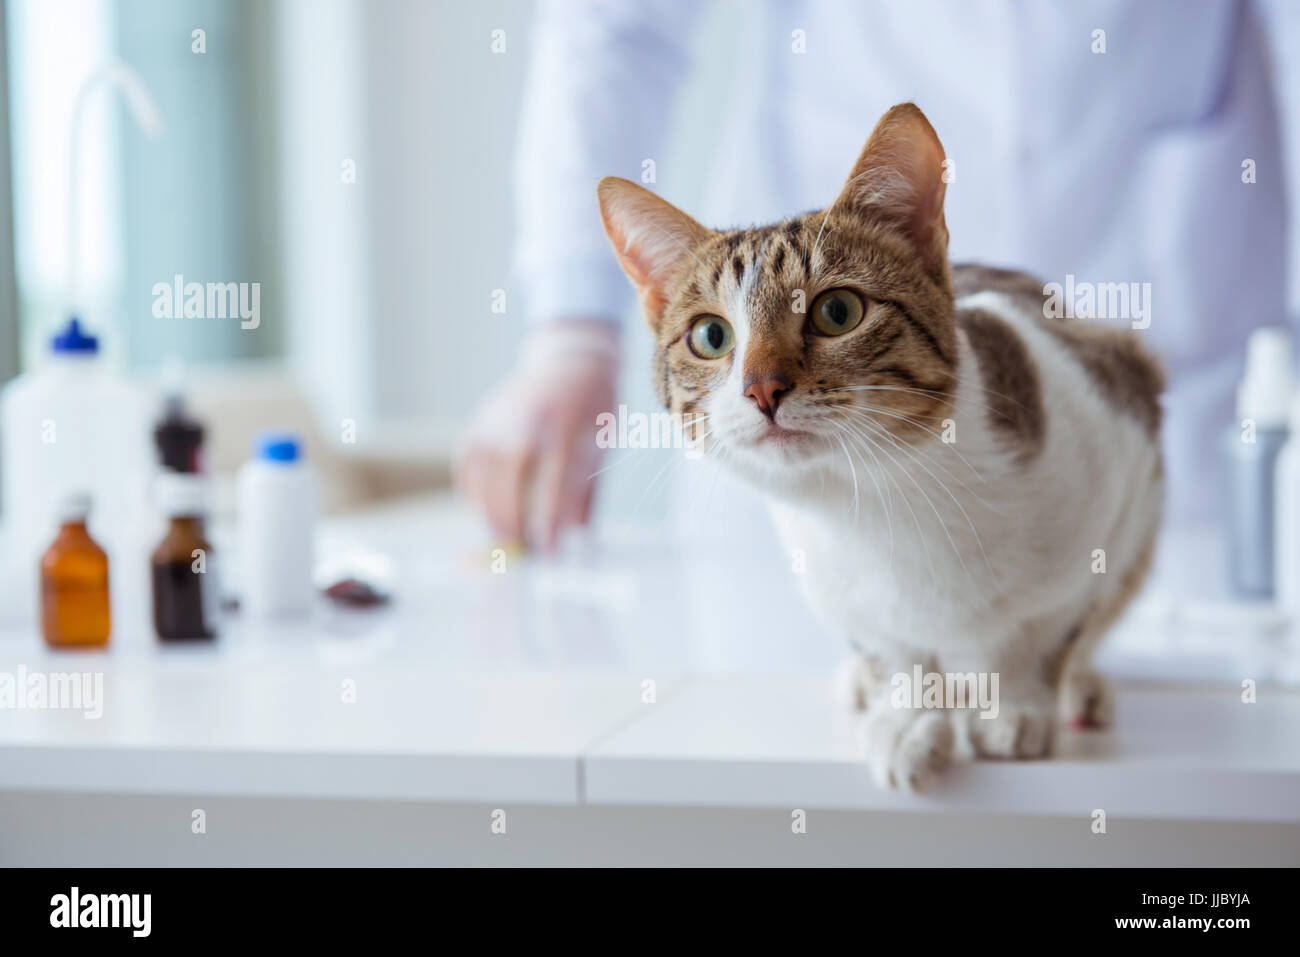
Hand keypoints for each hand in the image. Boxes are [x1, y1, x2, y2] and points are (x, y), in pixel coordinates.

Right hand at [456, 320, 618, 549]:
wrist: (571, 360)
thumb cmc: (594, 410)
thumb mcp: (603, 446)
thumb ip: (587, 493)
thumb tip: (574, 538)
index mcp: (567, 423)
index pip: (555, 480)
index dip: (550, 519)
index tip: (550, 549)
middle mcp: (529, 417)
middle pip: (512, 478)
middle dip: (514, 521)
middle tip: (522, 550)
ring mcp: (499, 416)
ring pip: (484, 474)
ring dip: (490, 512)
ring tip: (503, 539)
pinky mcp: (481, 419)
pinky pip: (467, 464)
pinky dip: (472, 492)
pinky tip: (484, 510)